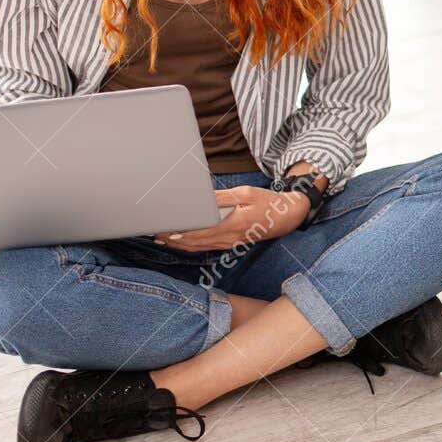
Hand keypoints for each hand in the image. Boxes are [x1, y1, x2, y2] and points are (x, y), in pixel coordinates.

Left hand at [154, 186, 308, 252]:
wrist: (286, 217)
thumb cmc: (267, 203)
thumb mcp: (246, 193)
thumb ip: (222, 197)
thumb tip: (201, 197)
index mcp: (234, 224)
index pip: (201, 231)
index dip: (182, 233)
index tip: (165, 229)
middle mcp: (230, 238)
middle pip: (196, 242)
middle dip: (174, 239)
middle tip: (155, 233)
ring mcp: (230, 243)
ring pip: (199, 247)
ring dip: (179, 244)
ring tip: (161, 238)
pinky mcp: (230, 244)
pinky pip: (206, 247)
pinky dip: (190, 246)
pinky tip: (180, 243)